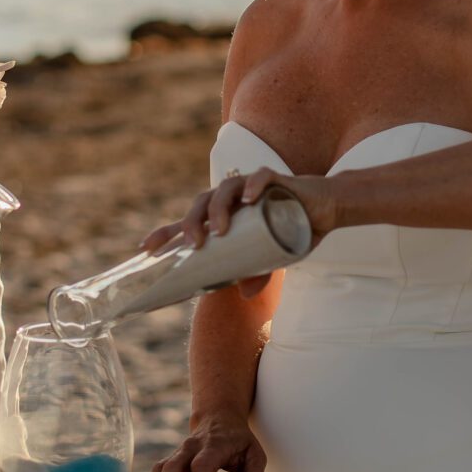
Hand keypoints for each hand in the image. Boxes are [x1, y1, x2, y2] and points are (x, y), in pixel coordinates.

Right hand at [134, 414, 269, 471]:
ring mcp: (180, 451)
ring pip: (162, 466)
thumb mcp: (253, 452)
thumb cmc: (237, 439)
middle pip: (176, 465)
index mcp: (214, 445)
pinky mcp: (172, 457)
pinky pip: (157, 469)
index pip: (203, 464)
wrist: (219, 417)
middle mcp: (193, 446)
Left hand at [140, 167, 337, 285]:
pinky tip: (251, 198)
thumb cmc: (292, 230)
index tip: (145, 249)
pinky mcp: (277, 180)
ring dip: (219, 208)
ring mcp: (253, 187)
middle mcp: (234, 200)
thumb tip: (243, 294)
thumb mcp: (272, 257)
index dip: (166, 233)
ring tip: (219, 230)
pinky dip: (254, 186)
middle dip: (192, 222)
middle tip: (193, 245)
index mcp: (227, 218)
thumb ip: (257, 273)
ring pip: (225, 188)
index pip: (189, 222)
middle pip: (202, 203)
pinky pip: (262, 177)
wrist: (326, 209)